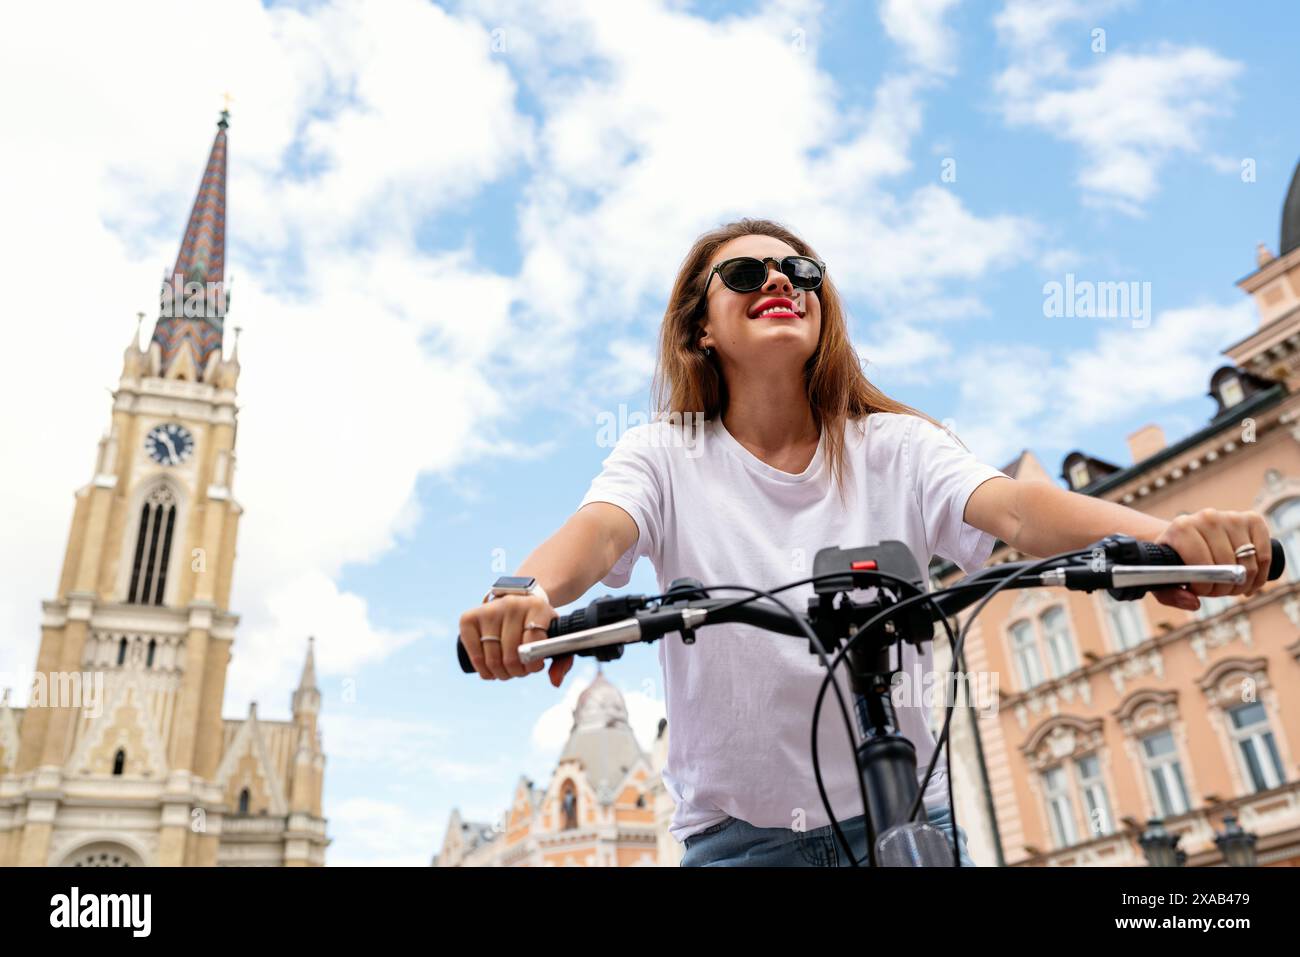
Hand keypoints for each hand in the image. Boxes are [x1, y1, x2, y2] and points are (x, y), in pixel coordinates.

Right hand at [458, 594, 572, 685]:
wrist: (516, 602)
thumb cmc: (537, 625)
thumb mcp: (555, 637)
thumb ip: (562, 660)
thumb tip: (555, 682)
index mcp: (537, 607)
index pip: (533, 643)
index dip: (533, 663)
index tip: (535, 667)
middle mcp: (512, 605)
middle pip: (510, 654)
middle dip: (516, 671)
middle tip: (519, 670)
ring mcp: (489, 610)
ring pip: (492, 658)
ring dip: (500, 673)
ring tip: (506, 670)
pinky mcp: (469, 618)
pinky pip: (473, 653)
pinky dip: (482, 668)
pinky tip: (489, 670)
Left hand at [1151, 508, 1272, 610]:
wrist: (1187, 535)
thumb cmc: (1174, 560)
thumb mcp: (1163, 578)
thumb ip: (1170, 594)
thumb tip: (1194, 603)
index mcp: (1182, 527)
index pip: (1204, 566)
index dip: (1205, 587)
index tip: (1199, 591)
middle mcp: (1208, 517)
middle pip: (1229, 567)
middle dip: (1224, 588)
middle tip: (1216, 590)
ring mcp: (1232, 517)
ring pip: (1249, 564)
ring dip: (1243, 584)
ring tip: (1230, 586)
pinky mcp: (1252, 520)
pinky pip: (1265, 556)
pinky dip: (1260, 576)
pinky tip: (1250, 582)